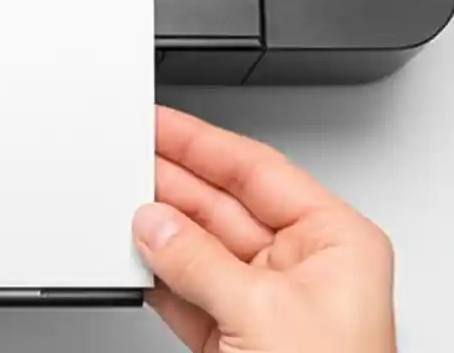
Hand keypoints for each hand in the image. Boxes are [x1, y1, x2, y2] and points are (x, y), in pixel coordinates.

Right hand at [135, 107, 394, 352]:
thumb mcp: (264, 314)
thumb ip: (200, 262)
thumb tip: (153, 224)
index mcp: (335, 243)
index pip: (258, 172)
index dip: (203, 142)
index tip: (160, 122)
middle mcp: (302, 269)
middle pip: (222, 205)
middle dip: (173, 182)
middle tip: (127, 155)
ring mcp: (263, 305)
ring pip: (196, 248)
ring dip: (156, 229)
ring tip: (118, 201)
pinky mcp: (231, 339)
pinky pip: (183, 290)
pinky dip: (154, 275)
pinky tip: (132, 253)